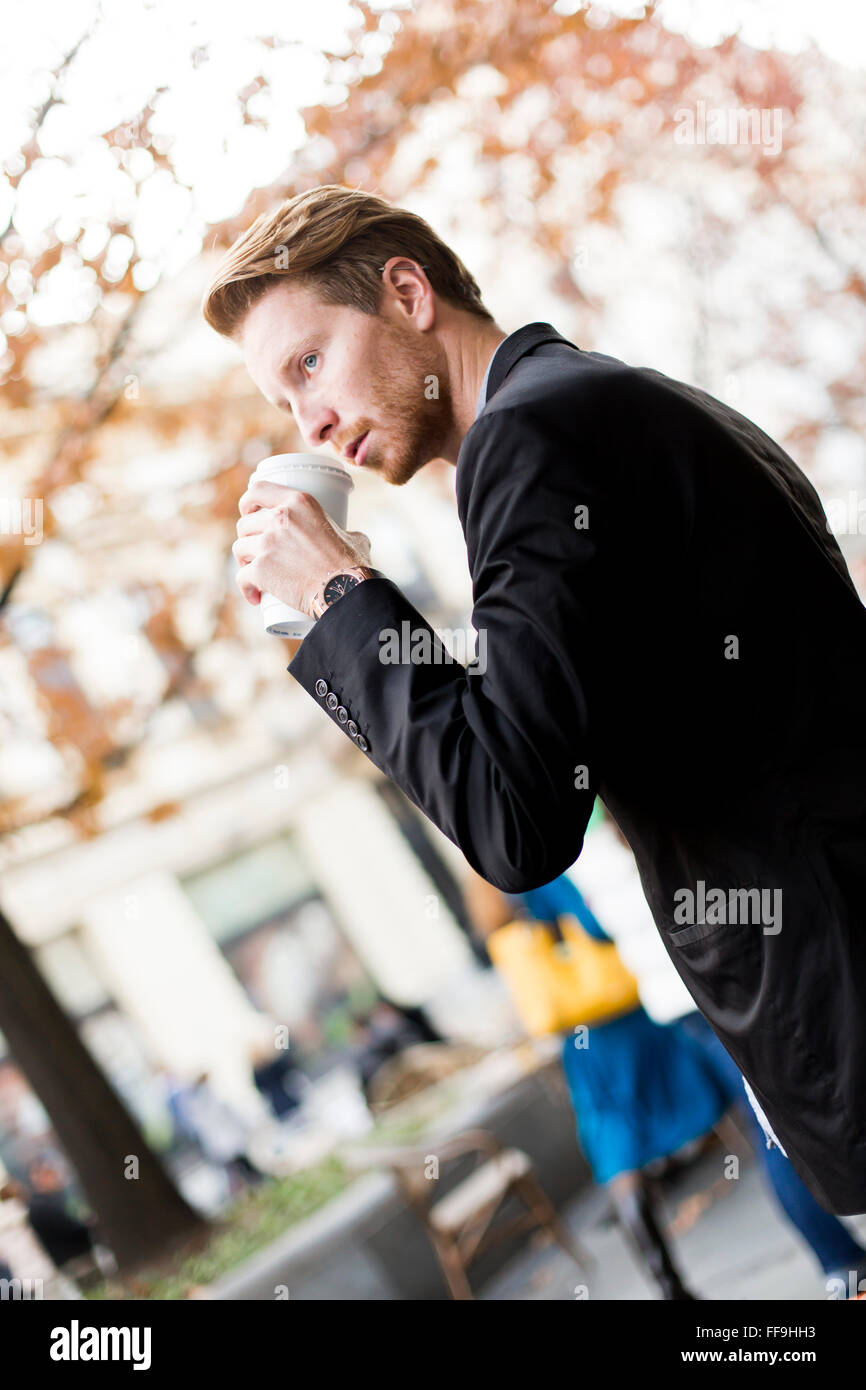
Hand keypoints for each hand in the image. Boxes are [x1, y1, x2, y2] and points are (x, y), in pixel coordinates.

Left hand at [234, 479, 371, 616]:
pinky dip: (246, 588)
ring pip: (239, 549)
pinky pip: (241, 577)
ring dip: (245, 562)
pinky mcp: (260, 569)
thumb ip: (346, 532)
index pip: (258, 490)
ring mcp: (267, 543)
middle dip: (247, 538)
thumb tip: (351, 538)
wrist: (344, 591)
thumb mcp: (352, 537)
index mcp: (299, 503)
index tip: (247, 511)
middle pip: (245, 524)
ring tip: (256, 574)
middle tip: (257, 552)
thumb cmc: (352, 566)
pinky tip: (254, 597)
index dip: (247, 501)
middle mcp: (279, 518)